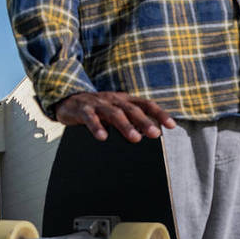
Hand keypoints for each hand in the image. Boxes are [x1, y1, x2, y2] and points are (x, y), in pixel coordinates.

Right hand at [55, 91, 176, 142]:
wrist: (68, 100)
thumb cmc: (97, 110)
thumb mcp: (116, 113)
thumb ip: (131, 122)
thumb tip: (149, 136)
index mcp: (125, 100)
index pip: (146, 104)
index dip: (159, 113)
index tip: (172, 126)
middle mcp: (114, 99)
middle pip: (132, 110)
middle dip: (145, 122)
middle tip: (156, 134)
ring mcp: (98, 103)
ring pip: (114, 113)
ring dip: (126, 126)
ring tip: (135, 138)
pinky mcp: (82, 109)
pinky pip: (90, 117)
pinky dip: (96, 126)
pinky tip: (102, 137)